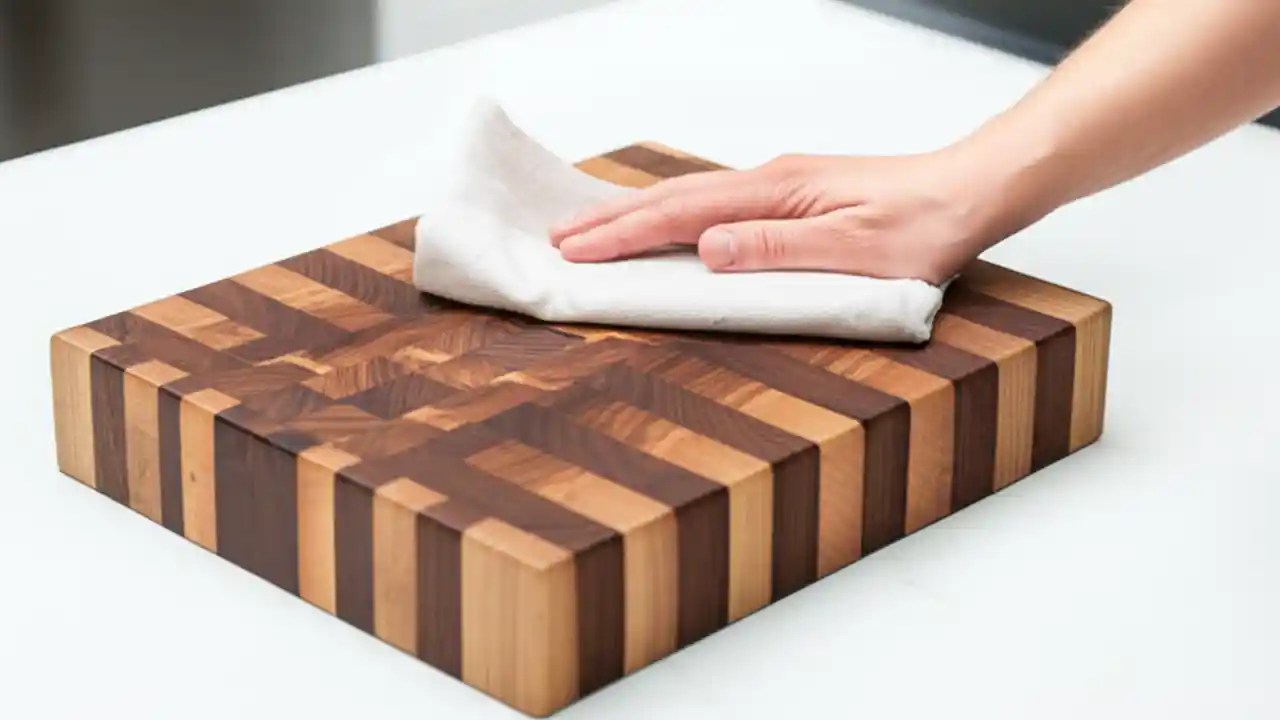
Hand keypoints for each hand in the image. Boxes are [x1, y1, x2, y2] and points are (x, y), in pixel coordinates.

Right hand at [549, 148, 1029, 284]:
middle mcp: (771, 181)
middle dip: (613, 220)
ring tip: (593, 228)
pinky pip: (714, 205)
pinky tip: (666, 223)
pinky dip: (674, 215)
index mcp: (777, 191)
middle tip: (559, 238)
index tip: (577, 249)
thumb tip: (707, 248)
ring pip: (690, 199)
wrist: (971, 193)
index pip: (682, 214)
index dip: (624, 234)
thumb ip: (778, 249)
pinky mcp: (792, 198)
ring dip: (637, 215)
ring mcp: (780, 186)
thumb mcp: (854, 249)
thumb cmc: (924, 226)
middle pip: (674, 199)